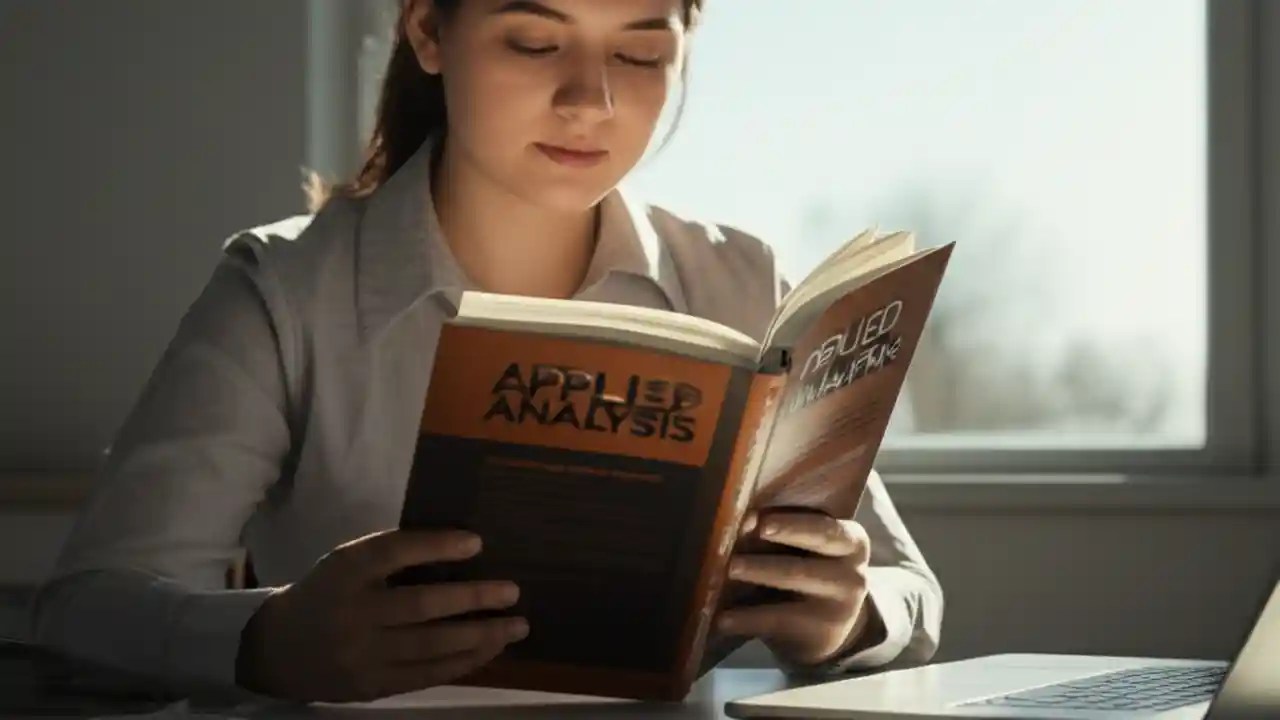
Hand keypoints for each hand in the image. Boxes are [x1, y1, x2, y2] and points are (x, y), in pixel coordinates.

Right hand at [235, 528, 527, 701]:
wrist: (278, 649)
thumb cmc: (326, 593)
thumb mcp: (346, 563)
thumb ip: (390, 555)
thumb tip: (463, 547)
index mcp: (345, 571)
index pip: (393, 552)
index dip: (436, 546)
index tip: (477, 542)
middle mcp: (354, 613)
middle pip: (421, 605)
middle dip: (472, 599)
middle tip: (513, 591)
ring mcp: (363, 655)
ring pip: (431, 646)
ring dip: (481, 636)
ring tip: (516, 626)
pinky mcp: (373, 685)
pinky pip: (427, 674)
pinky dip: (464, 662)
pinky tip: (490, 649)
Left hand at [715, 510, 878, 666]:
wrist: (827, 631)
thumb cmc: (807, 574)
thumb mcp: (807, 553)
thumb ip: (782, 535)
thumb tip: (744, 521)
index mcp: (851, 541)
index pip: (824, 527)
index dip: (792, 523)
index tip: (760, 520)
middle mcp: (853, 570)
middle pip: (813, 548)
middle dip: (780, 536)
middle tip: (744, 536)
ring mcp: (841, 604)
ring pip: (795, 577)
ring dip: (759, 572)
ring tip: (729, 569)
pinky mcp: (821, 633)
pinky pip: (779, 620)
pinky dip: (748, 618)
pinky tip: (724, 619)